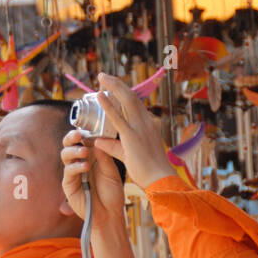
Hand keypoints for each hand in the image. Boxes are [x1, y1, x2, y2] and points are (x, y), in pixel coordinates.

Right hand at [61, 128, 125, 231]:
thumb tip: (97, 140)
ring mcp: (73, 173)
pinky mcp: (69, 185)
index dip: (83, 131)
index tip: (87, 124)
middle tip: (78, 134)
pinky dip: (76, 167)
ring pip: (65, 155)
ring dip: (74, 151)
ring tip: (84, 152)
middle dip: (71, 137)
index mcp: (91, 156)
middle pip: (69, 144)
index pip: (82, 139)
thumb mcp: (111, 171)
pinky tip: (85, 166)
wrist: (110, 215)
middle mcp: (80, 161)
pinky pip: (69, 171)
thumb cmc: (112, 194)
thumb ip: (104, 156)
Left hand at [91, 73, 177, 191]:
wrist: (160, 180)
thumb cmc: (148, 171)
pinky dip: (108, 105)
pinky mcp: (131, 137)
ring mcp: (140, 127)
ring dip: (113, 86)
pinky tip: (99, 94)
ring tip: (101, 77)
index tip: (112, 87)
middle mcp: (146, 122)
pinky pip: (117, 117)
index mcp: (149, 124)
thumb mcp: (128, 155)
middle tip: (103, 77)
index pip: (135, 104)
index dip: (122, 94)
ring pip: (126, 100)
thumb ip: (112, 146)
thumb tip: (97, 141)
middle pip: (131, 96)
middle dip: (117, 84)